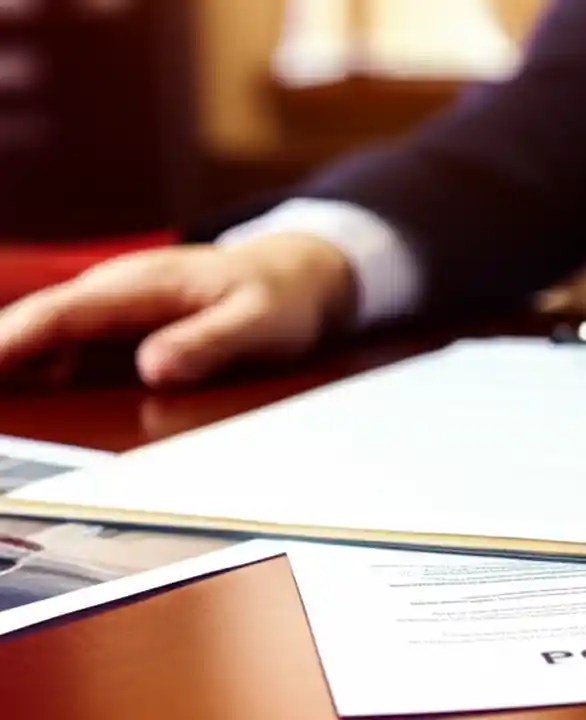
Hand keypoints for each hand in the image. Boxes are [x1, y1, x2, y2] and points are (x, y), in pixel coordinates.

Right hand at [0, 234, 356, 388]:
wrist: (295, 274)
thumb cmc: (278, 296)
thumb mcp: (259, 321)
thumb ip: (209, 342)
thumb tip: (153, 367)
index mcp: (144, 285)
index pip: (64, 314)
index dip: (15, 343)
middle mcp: (118, 289)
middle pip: (40, 321)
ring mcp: (116, 305)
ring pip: (48, 333)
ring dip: (13, 362)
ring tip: (4, 411)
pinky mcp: (122, 324)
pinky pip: (69, 344)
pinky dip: (39, 365)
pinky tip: (24, 398)